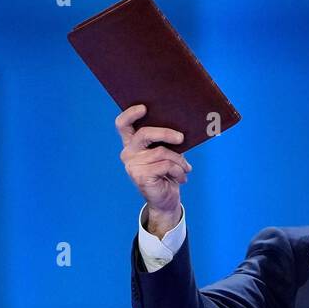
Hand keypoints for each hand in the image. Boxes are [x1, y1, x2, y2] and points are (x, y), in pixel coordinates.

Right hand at [117, 104, 189, 235]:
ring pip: (161, 152)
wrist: (166, 199)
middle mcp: (128, 152)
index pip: (123, 124)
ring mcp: (132, 165)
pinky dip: (178, 170)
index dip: (130, 114)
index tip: (144, 108)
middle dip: (165, 133)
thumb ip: (167, 139)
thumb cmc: (168, 172)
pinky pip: (165, 165)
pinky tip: (182, 177)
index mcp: (132, 143)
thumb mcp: (167, 152)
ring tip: (186, 168)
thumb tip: (181, 127)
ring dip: (179, 160)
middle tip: (181, 137)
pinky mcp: (140, 177)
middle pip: (144, 134)